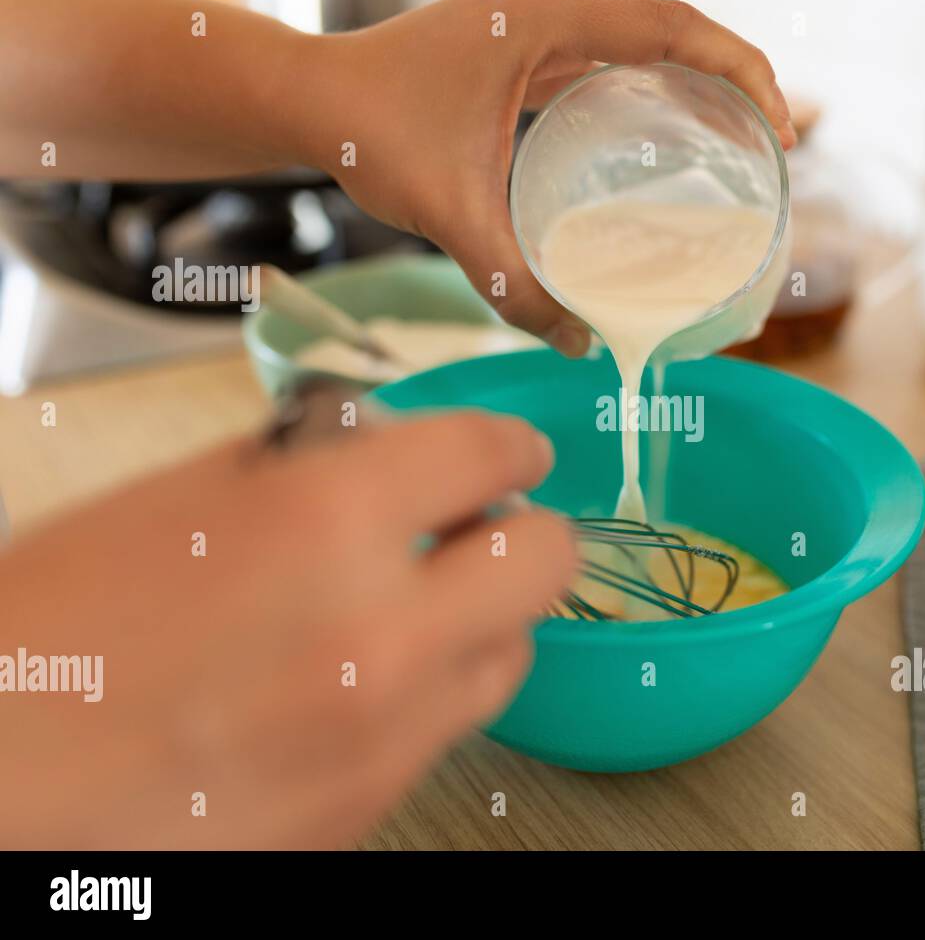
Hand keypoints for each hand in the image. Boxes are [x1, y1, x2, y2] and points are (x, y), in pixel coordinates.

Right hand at [0, 412, 575, 847]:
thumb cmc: (46, 639)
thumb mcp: (175, 502)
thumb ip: (302, 466)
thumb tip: (378, 451)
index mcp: (320, 522)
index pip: (484, 454)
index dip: (510, 446)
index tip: (515, 457)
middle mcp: (377, 633)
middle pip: (545, 562)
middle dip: (519, 534)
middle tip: (478, 532)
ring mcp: (383, 735)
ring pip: (509, 658)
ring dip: (478, 622)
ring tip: (415, 615)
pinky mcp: (366, 809)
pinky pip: (444, 735)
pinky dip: (423, 698)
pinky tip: (357, 687)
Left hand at [293, 0, 796, 355]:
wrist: (310, 98)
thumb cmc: (369, 132)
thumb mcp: (449, 210)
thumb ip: (512, 280)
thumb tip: (579, 342)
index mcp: (547, 18)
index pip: (673, 26)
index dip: (741, 71)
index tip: (779, 129)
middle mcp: (553, 9)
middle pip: (676, 29)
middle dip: (739, 78)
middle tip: (777, 147)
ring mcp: (541, 26)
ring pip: (648, 40)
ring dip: (702, 81)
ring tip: (742, 144)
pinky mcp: (529, 50)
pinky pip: (614, 60)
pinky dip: (657, 91)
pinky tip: (671, 142)